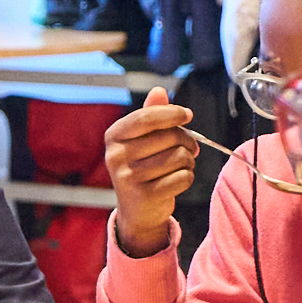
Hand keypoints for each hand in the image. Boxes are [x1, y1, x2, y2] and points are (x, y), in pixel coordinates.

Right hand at [103, 85, 196, 256]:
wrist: (137, 211)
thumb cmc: (142, 168)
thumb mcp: (141, 140)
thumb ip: (151, 115)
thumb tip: (159, 91)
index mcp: (113, 136)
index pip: (145, 117)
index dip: (171, 114)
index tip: (187, 115)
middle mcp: (116, 156)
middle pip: (168, 137)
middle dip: (186, 141)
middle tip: (188, 148)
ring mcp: (128, 177)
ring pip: (179, 156)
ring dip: (188, 160)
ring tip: (181, 165)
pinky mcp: (145, 196)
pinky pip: (182, 177)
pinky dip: (187, 177)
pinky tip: (177, 180)